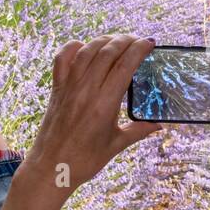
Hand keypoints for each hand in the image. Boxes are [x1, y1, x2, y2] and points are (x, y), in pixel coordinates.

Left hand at [18, 34, 160, 199]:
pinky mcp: (56, 89)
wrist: (51, 169)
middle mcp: (85, 92)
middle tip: (137, 40)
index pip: (124, 67)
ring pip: (87, 51)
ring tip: (117, 40)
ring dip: (104, 41)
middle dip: (125, 41)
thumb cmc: (84, 161)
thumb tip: (158, 125)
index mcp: (104, 105)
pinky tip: (84, 46)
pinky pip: (63, 59)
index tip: (149, 43)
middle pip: (107, 53)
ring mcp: (69, 88)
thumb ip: (138, 131)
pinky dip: (73, 48)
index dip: (138, 50)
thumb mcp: (116, 145)